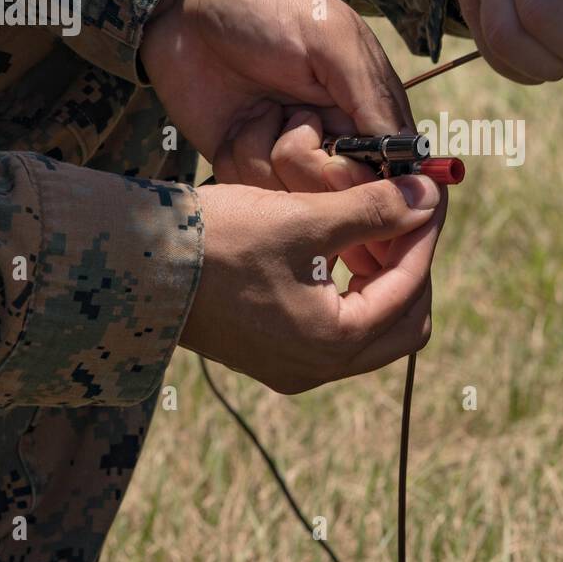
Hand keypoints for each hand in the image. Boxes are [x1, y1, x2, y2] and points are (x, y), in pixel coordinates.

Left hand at [140, 0, 411, 185]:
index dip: (379, 186)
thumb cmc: (267, 7)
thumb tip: (410, 154)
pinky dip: (240, 159)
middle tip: (294, 115)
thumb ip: (372, 98)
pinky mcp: (246, 164)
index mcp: (368, 109)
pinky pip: (253, 193)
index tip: (346, 166)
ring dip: (269, 154)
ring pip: (295, 201)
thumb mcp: (331, 40)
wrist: (183, 4)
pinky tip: (235, 123)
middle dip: (313, 165)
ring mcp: (288, 156)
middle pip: (342, 198)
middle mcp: (334, 140)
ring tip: (259, 109)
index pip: (395, 172)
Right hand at [182, 174, 443, 393]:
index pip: (409, 290)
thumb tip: (431, 194)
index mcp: (333, 343)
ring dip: (382, 279)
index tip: (428, 194)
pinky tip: (339, 245)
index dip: (422, 236)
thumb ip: (373, 210)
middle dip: (411, 268)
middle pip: (402, 324)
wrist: (131, 265)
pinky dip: (349, 289)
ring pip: (370, 327)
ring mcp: (292, 364)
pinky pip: (335, 326)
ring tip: (373, 224)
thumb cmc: (218, 241)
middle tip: (405, 216)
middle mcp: (317, 367)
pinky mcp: (271, 351)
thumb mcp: (303, 218)